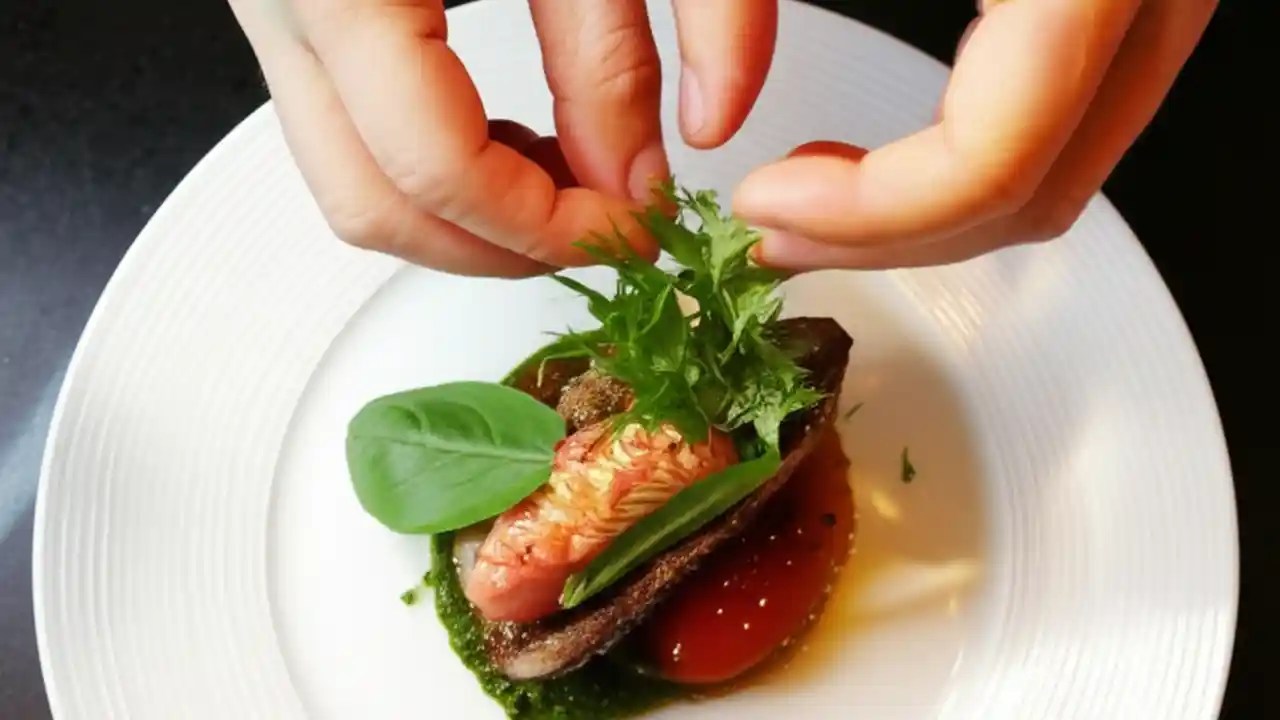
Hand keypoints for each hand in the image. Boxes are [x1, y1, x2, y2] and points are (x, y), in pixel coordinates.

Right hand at [228, 0, 775, 276]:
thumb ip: (651, 32)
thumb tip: (651, 166)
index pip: (437, 168)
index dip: (548, 229)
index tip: (635, 231)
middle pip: (373, 204)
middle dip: (500, 248)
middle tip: (603, 234)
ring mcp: (273, 0)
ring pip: (349, 178)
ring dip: (465, 213)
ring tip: (569, 185)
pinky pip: (348, 126)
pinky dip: (436, 160)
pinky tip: (515, 133)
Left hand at [733, 0, 1217, 269]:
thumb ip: (736, 0)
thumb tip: (711, 116)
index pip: (995, 157)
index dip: (866, 214)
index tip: (762, 207)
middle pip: (1035, 193)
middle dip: (884, 239)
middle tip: (773, 233)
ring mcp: (1151, 4)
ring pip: (1059, 178)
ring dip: (924, 218)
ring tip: (807, 206)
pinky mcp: (1118, 8)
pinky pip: (1060, 130)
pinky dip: (962, 170)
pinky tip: (873, 158)